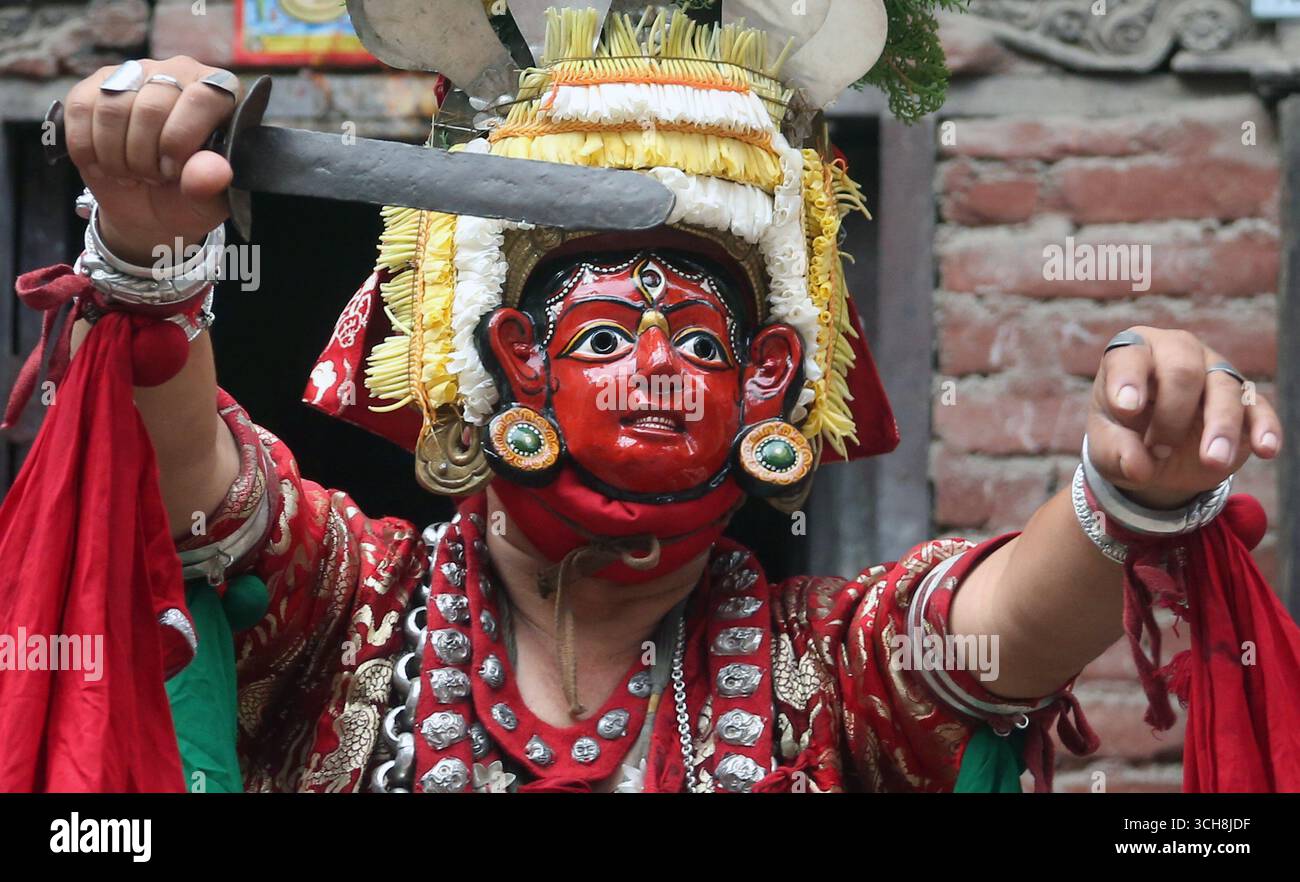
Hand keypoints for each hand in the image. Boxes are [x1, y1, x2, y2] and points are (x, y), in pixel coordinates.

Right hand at [63, 56, 241, 264]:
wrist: (149, 204)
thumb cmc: (188, 196)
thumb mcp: (207, 201)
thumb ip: (211, 186)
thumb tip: (212, 172)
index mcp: (222, 93)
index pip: (202, 99)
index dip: (181, 140)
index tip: (173, 171)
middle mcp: (179, 72)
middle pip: (151, 106)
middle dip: (145, 156)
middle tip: (152, 178)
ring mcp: (135, 73)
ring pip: (112, 108)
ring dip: (116, 156)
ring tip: (132, 174)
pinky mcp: (95, 84)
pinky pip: (79, 109)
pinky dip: (87, 149)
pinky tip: (105, 165)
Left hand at [1088, 327, 1281, 508]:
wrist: (1152, 455)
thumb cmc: (1122, 435)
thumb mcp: (1105, 447)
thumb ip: (1114, 452)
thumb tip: (1137, 466)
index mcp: (1134, 354)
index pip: (1131, 356)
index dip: (1129, 380)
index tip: (1126, 409)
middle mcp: (1177, 352)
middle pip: (1183, 369)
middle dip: (1171, 415)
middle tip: (1158, 450)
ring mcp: (1214, 372)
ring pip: (1225, 387)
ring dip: (1220, 426)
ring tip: (1212, 461)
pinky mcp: (1243, 400)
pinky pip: (1259, 407)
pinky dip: (1264, 427)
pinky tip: (1264, 449)